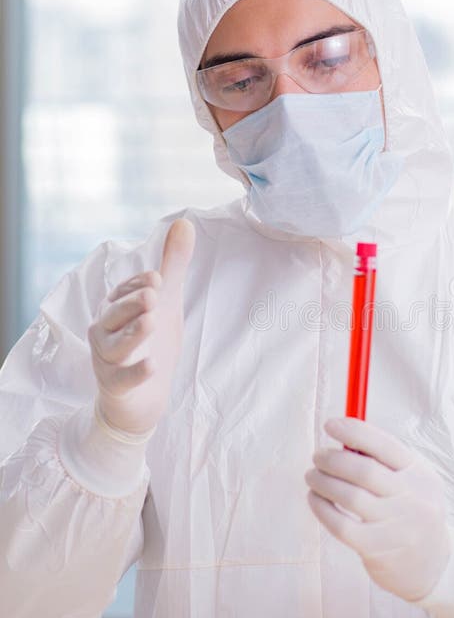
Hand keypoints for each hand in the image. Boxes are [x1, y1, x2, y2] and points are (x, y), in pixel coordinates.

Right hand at [89, 218, 195, 434]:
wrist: (143, 396)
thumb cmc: (151, 341)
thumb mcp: (166, 300)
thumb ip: (173, 264)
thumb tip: (185, 221)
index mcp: (115, 309)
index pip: (123, 292)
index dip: (138, 285)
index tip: (158, 278)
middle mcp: (104, 332)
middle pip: (114, 315)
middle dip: (132, 304)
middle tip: (154, 295)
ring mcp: (107, 361)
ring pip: (115, 345)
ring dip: (133, 333)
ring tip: (152, 321)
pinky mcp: (115, 387)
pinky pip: (122, 379)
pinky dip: (136, 373)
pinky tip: (152, 367)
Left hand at [306, 417, 450, 601]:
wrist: (431, 565)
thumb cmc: (411, 511)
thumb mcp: (411, 482)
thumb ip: (383, 461)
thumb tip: (343, 437)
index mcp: (419, 473)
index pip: (384, 445)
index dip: (354, 431)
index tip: (330, 424)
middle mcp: (411, 498)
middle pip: (364, 471)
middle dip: (333, 459)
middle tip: (317, 456)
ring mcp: (395, 525)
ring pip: (349, 496)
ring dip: (323, 482)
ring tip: (312, 476)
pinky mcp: (376, 549)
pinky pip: (340, 524)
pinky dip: (322, 508)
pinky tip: (315, 499)